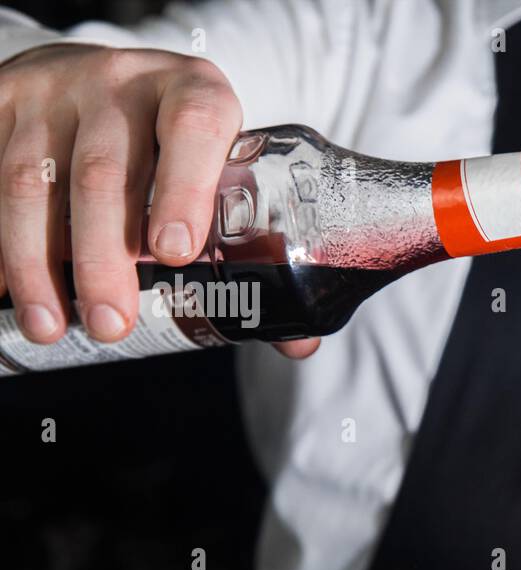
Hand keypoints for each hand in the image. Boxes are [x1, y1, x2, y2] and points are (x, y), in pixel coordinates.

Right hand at [0, 43, 317, 357]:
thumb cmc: (178, 148)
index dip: (186, 189)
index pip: (195, 127)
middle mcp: (122, 82)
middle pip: (106, 172)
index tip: (176, 253)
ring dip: (37, 261)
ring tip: (52, 323)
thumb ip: (256, 251)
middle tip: (113, 322)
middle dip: (103, 257)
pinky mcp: (2, 104)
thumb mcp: (220, 170)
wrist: (105, 82)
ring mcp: (54, 92)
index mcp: (195, 93)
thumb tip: (296, 341)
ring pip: (33, 180)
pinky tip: (3, 290)